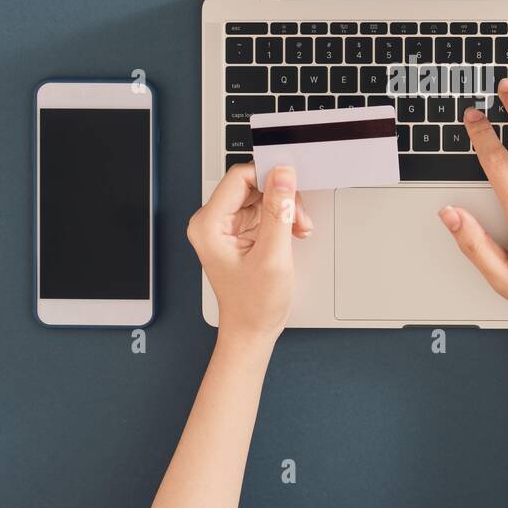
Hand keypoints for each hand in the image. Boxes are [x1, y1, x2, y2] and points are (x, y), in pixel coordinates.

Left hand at [187, 163, 313, 349]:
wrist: (251, 330)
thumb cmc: (253, 305)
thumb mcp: (272, 256)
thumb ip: (279, 212)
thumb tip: (283, 176)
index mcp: (209, 225)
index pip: (239, 177)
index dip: (269, 177)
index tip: (292, 186)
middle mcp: (212, 222)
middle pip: (252, 184)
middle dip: (281, 196)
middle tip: (298, 217)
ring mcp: (225, 226)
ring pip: (261, 195)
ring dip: (285, 208)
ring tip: (298, 228)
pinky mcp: (239, 231)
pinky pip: (263, 209)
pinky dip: (282, 217)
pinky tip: (292, 232)